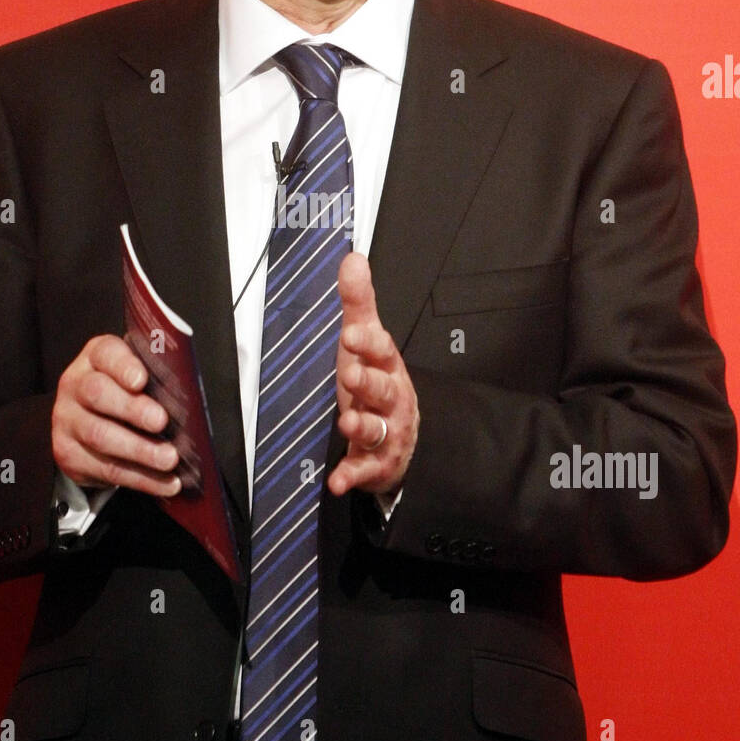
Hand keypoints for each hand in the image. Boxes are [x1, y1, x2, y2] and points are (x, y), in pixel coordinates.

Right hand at [51, 334, 181, 496]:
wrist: (86, 424)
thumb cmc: (124, 394)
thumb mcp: (138, 377)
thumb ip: (157, 379)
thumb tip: (190, 400)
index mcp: (96, 358)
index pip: (106, 354)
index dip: (124, 366)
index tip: (142, 381)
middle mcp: (75, 384)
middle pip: (98, 394)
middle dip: (133, 409)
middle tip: (162, 422)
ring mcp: (67, 420)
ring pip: (100, 436)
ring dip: (140, 450)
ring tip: (169, 459)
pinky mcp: (69, 454)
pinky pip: (105, 469)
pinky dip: (140, 478)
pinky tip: (164, 483)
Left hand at [328, 253, 419, 496]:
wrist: (402, 436)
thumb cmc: (378, 382)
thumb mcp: (367, 341)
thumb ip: (358, 303)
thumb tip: (352, 258)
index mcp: (387, 366)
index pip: (380, 350)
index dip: (367, 343)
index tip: (350, 334)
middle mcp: (390, 398)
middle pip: (383, 388)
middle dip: (368, 381)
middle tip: (350, 375)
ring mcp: (386, 431)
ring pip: (377, 427)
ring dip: (362, 425)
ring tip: (347, 422)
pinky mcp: (375, 462)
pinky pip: (365, 469)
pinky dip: (352, 475)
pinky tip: (337, 482)